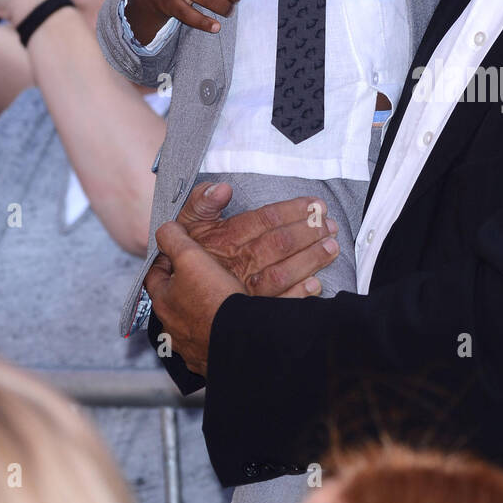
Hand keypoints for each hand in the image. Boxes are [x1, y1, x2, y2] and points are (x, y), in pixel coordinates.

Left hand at [144, 221, 239, 375]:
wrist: (240, 341)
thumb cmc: (214, 298)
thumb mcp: (192, 257)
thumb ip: (175, 239)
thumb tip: (166, 229)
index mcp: (163, 301)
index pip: (154, 274)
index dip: (164, 260)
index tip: (175, 252)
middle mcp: (171, 327)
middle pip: (171, 301)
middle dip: (181, 289)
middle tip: (199, 277)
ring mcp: (188, 347)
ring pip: (187, 324)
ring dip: (196, 314)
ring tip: (215, 303)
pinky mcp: (206, 360)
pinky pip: (205, 344)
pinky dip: (211, 334)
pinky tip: (225, 328)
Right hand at [168, 181, 340, 296]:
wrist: (171, 298)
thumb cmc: (184, 257)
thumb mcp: (186, 225)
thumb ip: (201, 203)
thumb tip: (221, 188)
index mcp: (222, 240)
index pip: (263, 220)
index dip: (292, 210)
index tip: (315, 204)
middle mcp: (234, 265)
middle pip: (277, 245)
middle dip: (308, 232)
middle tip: (329, 224)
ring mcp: (241, 292)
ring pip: (281, 274)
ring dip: (310, 260)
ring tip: (331, 246)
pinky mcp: (246, 314)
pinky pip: (275, 305)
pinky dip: (297, 296)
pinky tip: (316, 284)